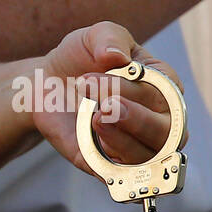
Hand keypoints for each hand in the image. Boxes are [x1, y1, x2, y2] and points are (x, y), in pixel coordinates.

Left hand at [32, 21, 186, 175]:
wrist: (44, 85)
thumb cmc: (79, 59)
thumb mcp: (93, 37)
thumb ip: (108, 38)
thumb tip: (116, 56)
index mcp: (162, 86)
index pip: (168, 94)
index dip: (136, 89)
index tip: (97, 74)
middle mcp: (157, 118)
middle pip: (166, 130)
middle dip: (132, 114)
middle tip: (99, 102)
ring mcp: (135, 144)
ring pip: (149, 155)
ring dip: (122, 137)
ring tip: (95, 117)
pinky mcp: (109, 164)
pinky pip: (123, 175)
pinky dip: (111, 164)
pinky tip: (93, 142)